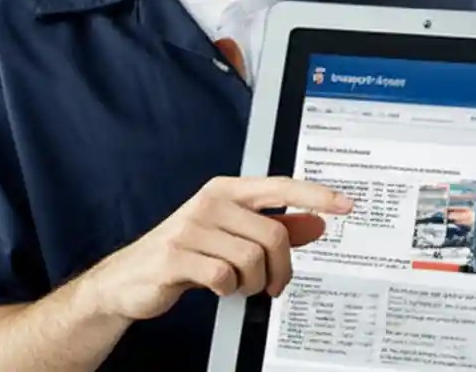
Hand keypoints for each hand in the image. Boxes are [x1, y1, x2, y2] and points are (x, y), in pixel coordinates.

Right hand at [84, 176, 352, 321]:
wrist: (130, 279)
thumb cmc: (186, 253)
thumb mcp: (232, 236)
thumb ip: (276, 228)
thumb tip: (318, 223)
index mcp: (226, 191)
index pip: (280, 186)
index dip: (316, 194)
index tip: (345, 204)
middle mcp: (210, 203)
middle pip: (273, 235)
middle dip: (280, 269)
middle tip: (272, 285)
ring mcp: (191, 228)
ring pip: (251, 259)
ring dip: (252, 283)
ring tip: (239, 286)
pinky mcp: (176, 256)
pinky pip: (224, 276)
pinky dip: (227, 289)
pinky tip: (217, 288)